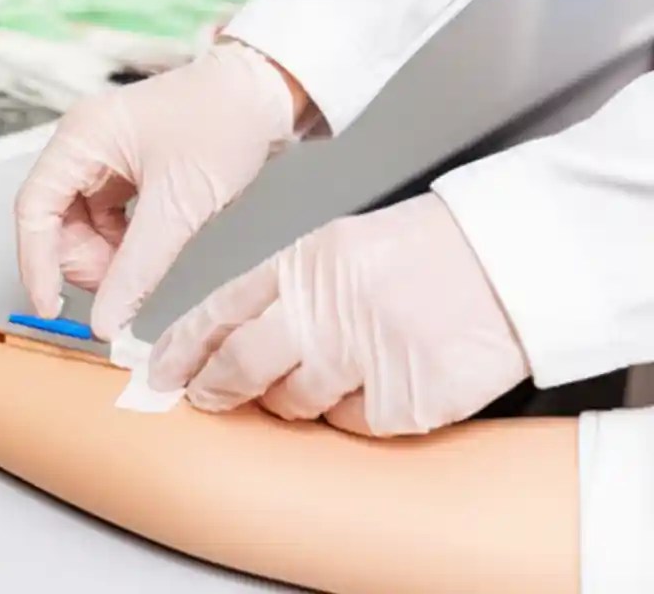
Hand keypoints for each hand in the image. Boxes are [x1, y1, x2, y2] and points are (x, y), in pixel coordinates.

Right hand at [15, 42, 301, 338]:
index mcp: (82, 137)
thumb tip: (105, 319)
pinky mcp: (124, 174)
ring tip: (145, 265)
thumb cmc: (226, 121)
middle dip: (83, 262)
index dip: (37, 263)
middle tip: (122, 288)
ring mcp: (102, 160)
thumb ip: (137, 268)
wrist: (266, 95)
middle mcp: (83, 146)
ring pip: (79, 229)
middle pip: (54, 224)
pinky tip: (151, 249)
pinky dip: (122, 246)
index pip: (33, 209)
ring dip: (105, 258)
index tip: (52, 307)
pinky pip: (105, 224)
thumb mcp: (180, 204)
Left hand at [148, 194, 530, 436]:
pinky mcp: (405, 399)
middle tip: (210, 398)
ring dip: (299, 397)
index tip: (159, 374)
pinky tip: (385, 380)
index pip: (220, 310)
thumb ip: (285, 290)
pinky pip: (355, 424)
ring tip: (336, 367)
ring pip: (296, 401)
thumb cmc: (425, 253)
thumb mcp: (340, 247)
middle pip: (243, 365)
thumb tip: (227, 343)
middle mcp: (326, 309)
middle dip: (218, 388)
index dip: (182, 349)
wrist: (512, 259)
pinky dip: (359, 412)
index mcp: (305, 264)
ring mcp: (365, 356)